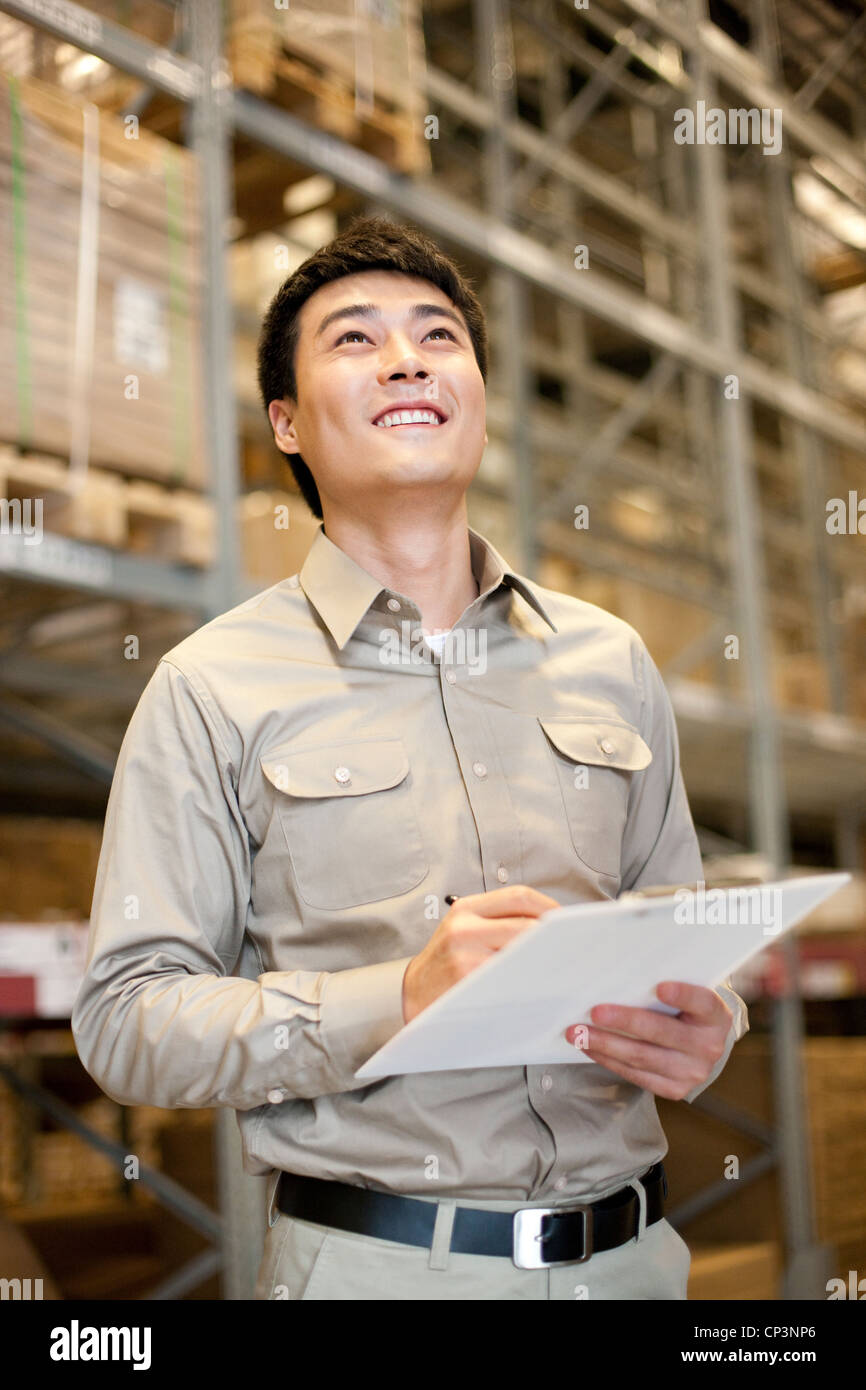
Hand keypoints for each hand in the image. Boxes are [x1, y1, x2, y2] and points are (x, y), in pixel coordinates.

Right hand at [402, 885, 559, 1022]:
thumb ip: (499, 921)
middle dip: (552, 938)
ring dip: (544, 961)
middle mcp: (464, 928)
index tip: (565, 921)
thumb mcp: (464, 929)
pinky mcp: (467, 984)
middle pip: (525, 925)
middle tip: (571, 947)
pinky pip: (509, 981)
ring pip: (521, 954)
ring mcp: (465, 957)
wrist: (413, 992)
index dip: (549, 907)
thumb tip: (549, 925)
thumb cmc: (446, 961)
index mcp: (467, 909)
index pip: (519, 896)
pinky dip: (528, 982)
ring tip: (557, 966)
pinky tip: (537, 986)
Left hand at [564, 981, 732, 1099]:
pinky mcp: (674, 1089)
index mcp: (716, 1016)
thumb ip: (665, 986)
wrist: (703, 1044)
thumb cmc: (686, 1010)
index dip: (683, 995)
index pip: (703, 1002)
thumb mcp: (688, 993)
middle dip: (625, 1021)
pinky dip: (608, 1060)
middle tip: (595, 1012)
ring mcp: (692, 1072)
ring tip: (577, 1033)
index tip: (660, 987)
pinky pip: (635, 1075)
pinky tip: (590, 1047)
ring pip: (642, 1057)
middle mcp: (709, 1046)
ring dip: (605, 1044)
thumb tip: (619, 974)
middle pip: (663, 1032)